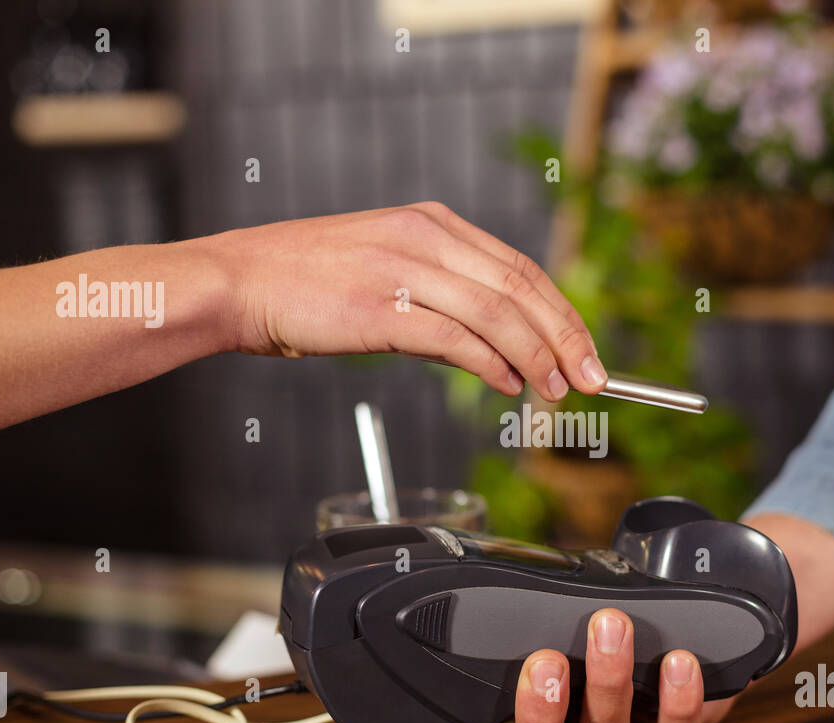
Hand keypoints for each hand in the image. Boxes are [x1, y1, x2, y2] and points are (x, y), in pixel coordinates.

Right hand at [208, 201, 606, 401]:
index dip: (561, 312)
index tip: (586, 348)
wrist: (238, 281)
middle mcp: (425, 236)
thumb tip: (493, 353)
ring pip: (497, 312)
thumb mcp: (384, 273)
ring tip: (557, 389)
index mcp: (431, 223)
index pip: (519, 267)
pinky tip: (508, 385)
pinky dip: (491, 364)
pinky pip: (454, 337)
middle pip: (521, 287)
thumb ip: (440, 301)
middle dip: (566, 336)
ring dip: (537, 355)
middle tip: (595, 378)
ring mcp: (403, 268)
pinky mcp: (381, 306)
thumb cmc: (305, 284)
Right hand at [510, 608, 737, 722]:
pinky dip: (679, 702)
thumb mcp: (575, 625)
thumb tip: (525, 590)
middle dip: (553, 704)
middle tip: (552, 660)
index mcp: (556, 720)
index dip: (530, 717)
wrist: (670, 631)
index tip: (533, 668)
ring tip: (616, 630)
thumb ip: (554, 621)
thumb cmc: (608, 629)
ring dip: (611, 684)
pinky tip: (678, 661)